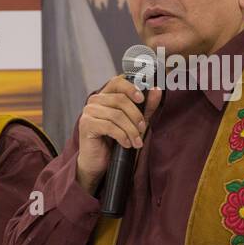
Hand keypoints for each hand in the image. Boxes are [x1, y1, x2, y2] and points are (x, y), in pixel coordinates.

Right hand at [75, 76, 162, 193]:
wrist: (98, 162)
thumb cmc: (114, 141)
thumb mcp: (134, 123)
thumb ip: (145, 107)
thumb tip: (156, 90)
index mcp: (105, 96)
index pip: (117, 82)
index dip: (131, 88)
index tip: (142, 99)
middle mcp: (95, 101)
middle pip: (120, 99)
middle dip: (136, 116)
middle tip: (143, 129)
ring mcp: (89, 112)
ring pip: (116, 115)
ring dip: (131, 130)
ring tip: (137, 142)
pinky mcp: (86, 125)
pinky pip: (109, 126)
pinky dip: (122, 136)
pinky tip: (126, 144)